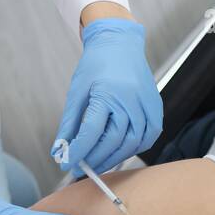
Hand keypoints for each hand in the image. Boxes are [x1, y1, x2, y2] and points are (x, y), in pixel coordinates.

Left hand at [53, 18, 162, 176]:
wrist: (120, 44)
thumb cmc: (96, 66)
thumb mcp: (77, 92)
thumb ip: (69, 125)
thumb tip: (59, 153)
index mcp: (107, 94)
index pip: (91, 132)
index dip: (79, 152)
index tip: (68, 164)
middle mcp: (130, 100)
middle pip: (112, 141)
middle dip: (95, 160)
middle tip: (81, 170)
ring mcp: (146, 105)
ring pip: (131, 144)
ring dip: (112, 159)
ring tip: (96, 165)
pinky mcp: (155, 109)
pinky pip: (146, 138)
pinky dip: (131, 150)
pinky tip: (117, 153)